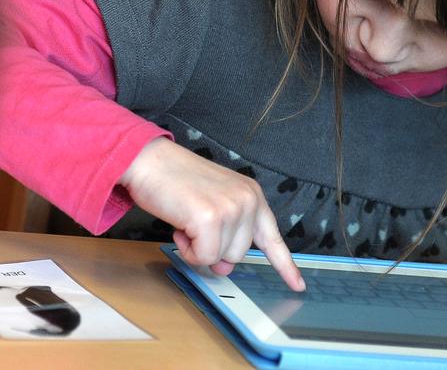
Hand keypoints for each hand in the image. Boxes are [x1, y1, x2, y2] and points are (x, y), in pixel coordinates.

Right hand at [119, 138, 304, 290]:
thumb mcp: (211, 206)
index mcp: (251, 195)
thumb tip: (223, 268)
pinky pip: (203, 257)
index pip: (272, 237)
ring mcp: (231, 208)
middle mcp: (248, 200)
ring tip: (185, 219)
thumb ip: (226, 236)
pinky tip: (179, 226)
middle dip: (212, 248)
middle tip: (194, 224)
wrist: (149, 161)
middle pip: (238, 256)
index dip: (285, 265)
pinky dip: (187, 249)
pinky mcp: (211, 218)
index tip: (298, 285)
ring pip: (220, 259)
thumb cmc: (175, 181)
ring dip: (197, 247)